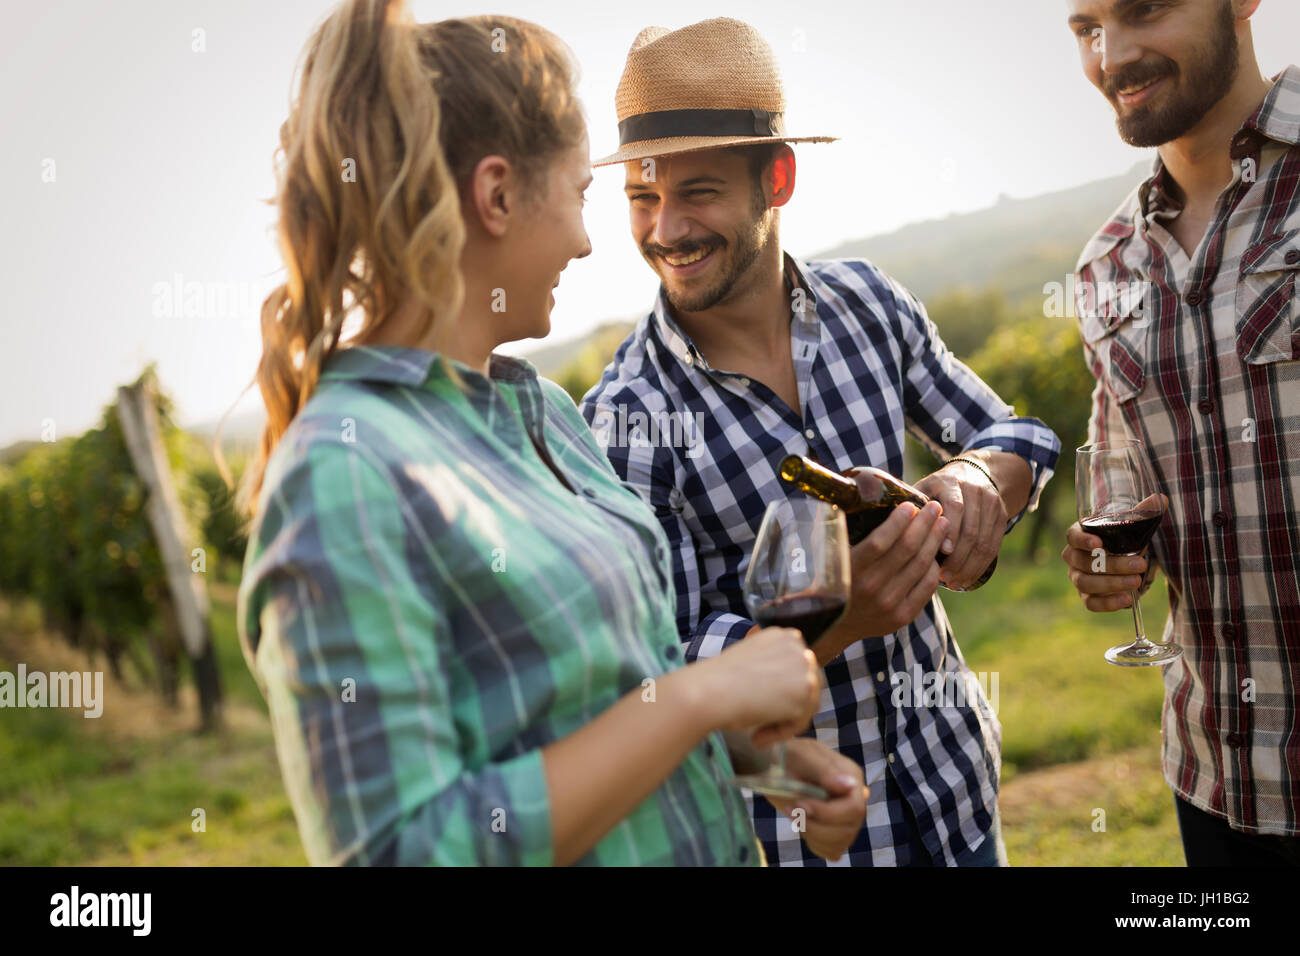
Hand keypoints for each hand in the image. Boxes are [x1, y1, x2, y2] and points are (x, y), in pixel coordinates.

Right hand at [698, 628, 821, 745]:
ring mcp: (804, 668)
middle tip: (762, 729)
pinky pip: (798, 722)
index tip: (763, 707)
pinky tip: (756, 738)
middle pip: (808, 686)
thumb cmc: (718, 682)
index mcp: (783, 635)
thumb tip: (785, 691)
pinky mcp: (805, 693)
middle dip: (788, 709)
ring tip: (757, 736)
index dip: (783, 692)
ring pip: (806, 705)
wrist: (707, 691)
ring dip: (783, 724)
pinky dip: (779, 734)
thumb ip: (772, 670)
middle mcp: (798, 646)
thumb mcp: (751, 664)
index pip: (797, 669)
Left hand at [766, 738, 867, 861]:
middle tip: (791, 808)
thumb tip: (851, 786)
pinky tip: (802, 824)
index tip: (800, 804)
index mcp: (852, 777)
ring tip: (793, 814)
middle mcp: (853, 799)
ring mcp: (846, 817)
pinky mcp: (835, 832)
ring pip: (841, 843)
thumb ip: (825, 770)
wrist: (775, 764)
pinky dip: (814, 843)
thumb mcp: (802, 756)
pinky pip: (832, 851)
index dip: (827, 813)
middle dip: (815, 824)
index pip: (854, 809)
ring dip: (812, 833)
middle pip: (848, 829)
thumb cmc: (789, 755)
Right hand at [814, 500, 948, 661]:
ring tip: (941, 524)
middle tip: (935, 508)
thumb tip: (858, 496)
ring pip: (921, 566)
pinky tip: (935, 553)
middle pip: (907, 550)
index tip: (910, 505)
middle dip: (924, 524)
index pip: (880, 542)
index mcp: (850, 571)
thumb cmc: (833, 580)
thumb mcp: (830, 557)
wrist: (834, 625)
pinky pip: (926, 586)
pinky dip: (933, 567)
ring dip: (934, 541)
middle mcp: (870, 588)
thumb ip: (842, 532)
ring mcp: (888, 605)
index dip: (898, 521)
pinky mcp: (902, 617)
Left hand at [914, 461, 1006, 589]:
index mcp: (950, 482)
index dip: (949, 532)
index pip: (955, 507)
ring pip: (984, 540)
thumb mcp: (922, 490)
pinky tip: (968, 578)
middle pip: (971, 529)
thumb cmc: (935, 490)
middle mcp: (974, 489)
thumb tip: (883, 535)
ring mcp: (991, 502)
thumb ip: (909, 508)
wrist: (972, 473)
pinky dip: (981, 565)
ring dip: (969, 566)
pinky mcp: (1001, 514)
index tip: (941, 553)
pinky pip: (994, 545)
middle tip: (944, 578)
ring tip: (954, 583)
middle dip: (958, 558)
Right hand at [1060, 495, 1164, 611]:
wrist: (1126, 561)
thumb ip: (1144, 512)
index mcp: (1080, 535)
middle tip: (1139, 564)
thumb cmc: (1125, 540)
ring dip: (1112, 583)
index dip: (1082, 540)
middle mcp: (1073, 557)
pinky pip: (1091, 603)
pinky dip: (1108, 603)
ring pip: (1086, 583)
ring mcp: (1078, 578)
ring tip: (1136, 581)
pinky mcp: (1087, 596)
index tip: (1098, 543)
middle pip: (1084, 563)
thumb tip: (1160, 499)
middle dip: (1112, 565)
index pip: (1072, 537)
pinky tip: (1127, 599)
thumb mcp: (1134, 526)